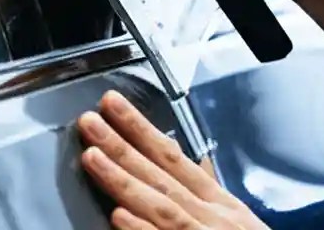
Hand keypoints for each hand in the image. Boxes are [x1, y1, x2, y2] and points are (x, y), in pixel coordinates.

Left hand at [78, 91, 267, 229]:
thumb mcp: (234, 216)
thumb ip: (201, 190)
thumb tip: (169, 156)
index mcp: (217, 201)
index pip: (172, 157)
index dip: (140, 129)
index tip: (112, 105)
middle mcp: (210, 215)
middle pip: (160, 175)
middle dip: (122, 146)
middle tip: (89, 122)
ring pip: (160, 206)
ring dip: (123, 181)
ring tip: (92, 158)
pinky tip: (118, 217)